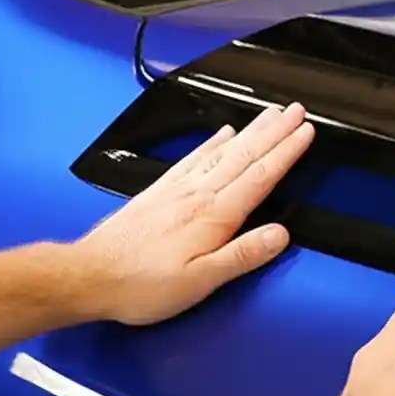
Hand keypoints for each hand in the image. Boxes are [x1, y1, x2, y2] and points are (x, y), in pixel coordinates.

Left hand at [70, 103, 314, 324]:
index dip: (286, 153)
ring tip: (271, 114)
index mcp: (213, 216)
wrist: (88, 276)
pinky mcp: (159, 191)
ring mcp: (177, 189)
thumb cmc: (144, 286)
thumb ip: (242, 256)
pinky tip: (223, 133)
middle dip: (274, 131)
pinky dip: (212, 142)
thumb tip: (280, 235)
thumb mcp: (200, 282)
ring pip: (222, 151)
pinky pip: (193, 158)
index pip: (259, 177)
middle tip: (297, 109)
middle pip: (244, 155)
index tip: (306, 132)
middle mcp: (197, 195)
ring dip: (250, 131)